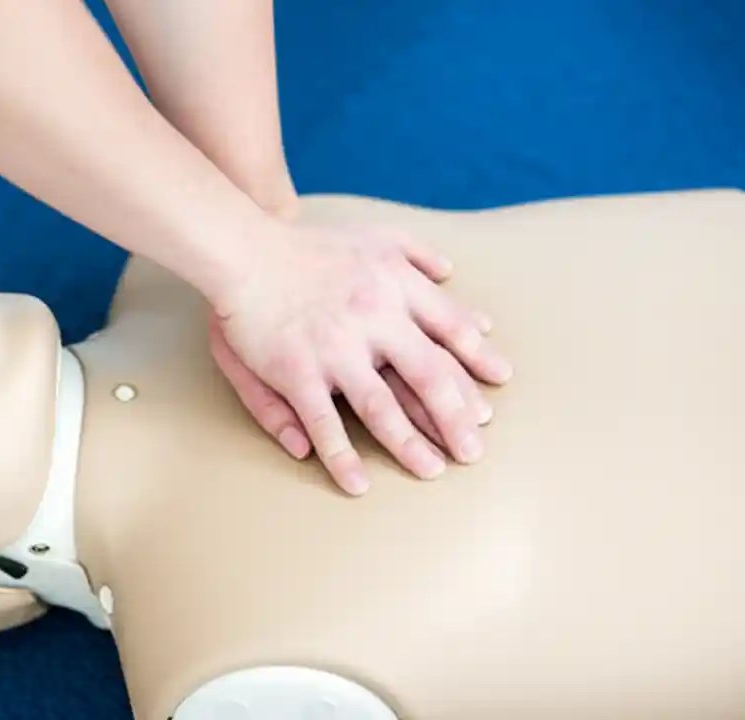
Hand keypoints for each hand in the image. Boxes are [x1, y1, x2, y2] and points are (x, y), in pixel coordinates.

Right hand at [208, 221, 510, 494]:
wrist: (246, 249)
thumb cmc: (311, 246)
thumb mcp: (373, 234)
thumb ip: (415, 251)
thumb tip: (451, 272)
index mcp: (395, 286)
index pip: (449, 327)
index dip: (475, 358)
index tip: (498, 384)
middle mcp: (373, 318)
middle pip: (427, 374)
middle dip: (455, 416)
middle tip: (474, 450)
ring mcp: (334, 348)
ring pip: (382, 406)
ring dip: (409, 443)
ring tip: (432, 471)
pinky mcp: (296, 370)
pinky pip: (324, 422)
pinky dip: (341, 455)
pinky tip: (358, 483)